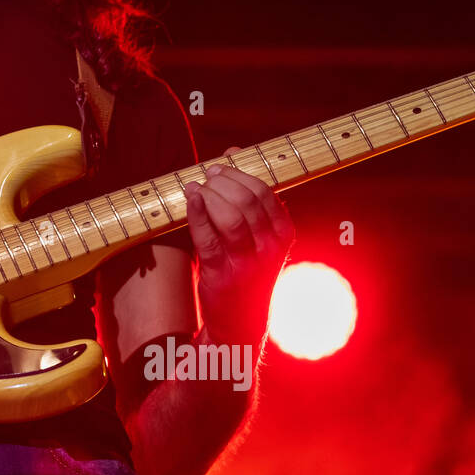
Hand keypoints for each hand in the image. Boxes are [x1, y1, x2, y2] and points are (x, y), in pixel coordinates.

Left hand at [184, 148, 294, 346]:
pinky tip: (190, 199)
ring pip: (230, 216)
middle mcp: (270, 248)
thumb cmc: (248, 272)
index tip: (221, 165)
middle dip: (223, 181)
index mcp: (283, 235)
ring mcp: (247, 263)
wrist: (241, 323)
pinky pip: (207, 237)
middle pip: (247, 201)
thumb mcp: (260, 238)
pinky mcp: (221, 274)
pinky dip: (196, 212)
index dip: (240, 173)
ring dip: (209, 195)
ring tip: (197, 187)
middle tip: (207, 175)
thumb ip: (249, 197)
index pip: (265, 192)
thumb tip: (233, 152)